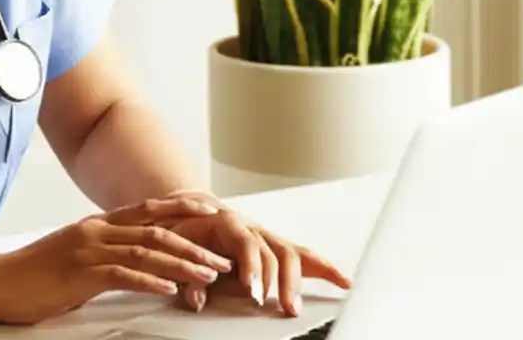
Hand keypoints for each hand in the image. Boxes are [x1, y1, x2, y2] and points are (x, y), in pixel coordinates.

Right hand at [0, 197, 234, 324]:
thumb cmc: (34, 275)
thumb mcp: (74, 256)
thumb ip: (103, 254)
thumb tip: (134, 263)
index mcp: (95, 225)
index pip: (147, 210)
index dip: (182, 210)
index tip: (212, 212)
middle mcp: (95, 231)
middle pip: (155, 231)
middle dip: (194, 244)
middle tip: (223, 257)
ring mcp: (87, 250)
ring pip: (145, 252)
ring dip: (182, 264)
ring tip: (209, 275)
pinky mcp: (79, 274)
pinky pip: (122, 275)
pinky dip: (150, 281)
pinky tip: (170, 289)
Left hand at [152, 191, 351, 316]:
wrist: (193, 215)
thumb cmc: (187, 232)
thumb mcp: (179, 249)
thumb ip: (188, 275)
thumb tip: (196, 299)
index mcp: (228, 223)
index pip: (246, 243)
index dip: (252, 267)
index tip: (253, 290)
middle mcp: (252, 227)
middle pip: (274, 251)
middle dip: (278, 281)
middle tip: (277, 305)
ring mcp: (267, 237)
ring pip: (290, 254)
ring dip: (296, 282)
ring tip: (294, 307)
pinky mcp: (277, 248)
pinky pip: (305, 256)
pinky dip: (325, 268)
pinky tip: (343, 282)